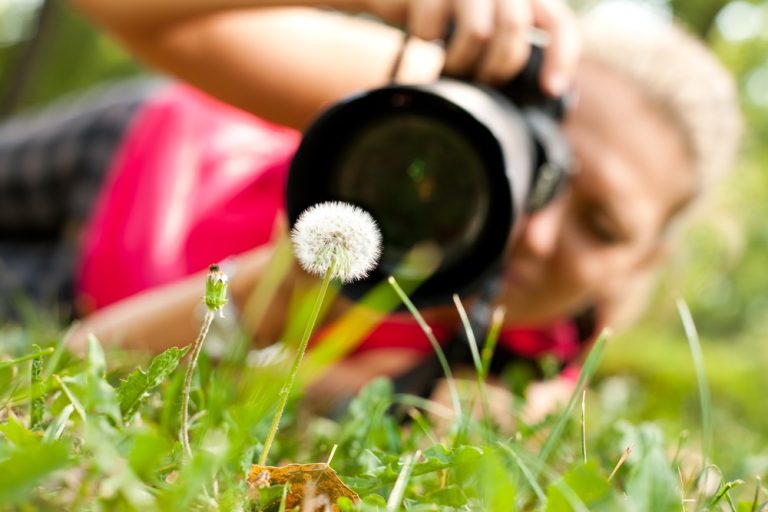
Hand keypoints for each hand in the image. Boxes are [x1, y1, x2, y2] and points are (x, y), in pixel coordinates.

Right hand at [365, 0, 579, 95]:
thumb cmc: (446, 16)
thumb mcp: (485, 25)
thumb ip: (510, 46)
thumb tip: (542, 95)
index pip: (558, 22)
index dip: (560, 58)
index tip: (550, 89)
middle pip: (514, 30)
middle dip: (498, 67)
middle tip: (481, 82)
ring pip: (477, 33)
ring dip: (461, 63)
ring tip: (450, 68)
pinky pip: (433, 29)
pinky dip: (425, 45)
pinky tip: (421, 41)